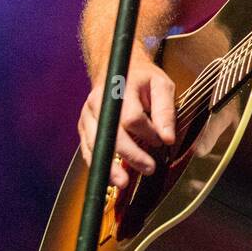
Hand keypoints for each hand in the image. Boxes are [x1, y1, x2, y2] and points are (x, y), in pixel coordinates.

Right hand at [78, 44, 175, 188]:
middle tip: (149, 168)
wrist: (117, 69)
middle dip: (130, 154)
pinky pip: (88, 148)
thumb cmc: (143, 79)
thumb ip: (166, 111)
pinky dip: (98, 164)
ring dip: (109, 166)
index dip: (147, 133)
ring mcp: (88, 113)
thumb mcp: (162, 86)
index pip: (131, 117)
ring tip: (124, 182)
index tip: (161, 142)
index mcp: (121, 87)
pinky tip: (111, 177)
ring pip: (96, 144)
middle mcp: (100, 101)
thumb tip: (167, 139)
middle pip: (111, 133)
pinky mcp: (84, 125)